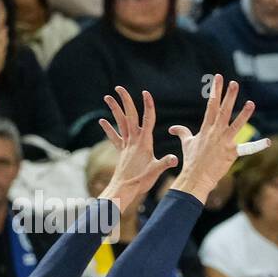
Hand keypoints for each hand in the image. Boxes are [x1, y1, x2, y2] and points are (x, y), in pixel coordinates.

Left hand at [96, 87, 179, 216]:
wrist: (124, 188)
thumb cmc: (141, 180)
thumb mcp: (156, 171)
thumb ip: (166, 163)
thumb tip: (176, 158)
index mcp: (144, 142)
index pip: (147, 119)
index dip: (148, 105)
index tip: (146, 93)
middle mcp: (134, 140)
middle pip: (129, 116)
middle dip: (125, 101)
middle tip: (119, 88)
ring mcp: (126, 144)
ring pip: (120, 122)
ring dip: (114, 109)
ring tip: (107, 96)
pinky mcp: (121, 150)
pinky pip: (114, 137)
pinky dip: (108, 128)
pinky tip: (102, 121)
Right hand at [169, 75, 255, 202]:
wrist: (196, 177)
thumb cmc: (191, 160)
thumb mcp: (186, 143)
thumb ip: (182, 132)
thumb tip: (172, 128)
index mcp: (206, 127)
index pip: (212, 105)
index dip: (216, 91)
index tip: (219, 78)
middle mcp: (216, 132)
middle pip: (223, 110)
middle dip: (229, 95)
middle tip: (234, 83)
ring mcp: (224, 142)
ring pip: (236, 125)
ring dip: (244, 114)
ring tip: (251, 103)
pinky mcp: (232, 153)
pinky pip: (247, 149)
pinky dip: (257, 146)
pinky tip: (268, 142)